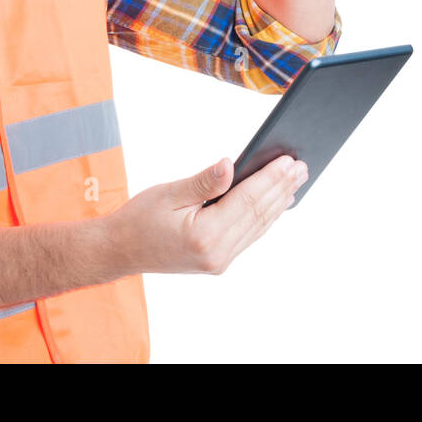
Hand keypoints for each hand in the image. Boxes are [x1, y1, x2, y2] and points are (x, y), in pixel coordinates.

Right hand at [107, 155, 308, 275]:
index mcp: (204, 236)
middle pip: (258, 214)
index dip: (269, 179)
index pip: (247, 202)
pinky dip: (265, 217)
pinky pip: (249, 235)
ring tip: (296, 181)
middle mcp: (217, 254)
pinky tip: (277, 203)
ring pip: (258, 226)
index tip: (288, 160)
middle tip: (301, 166)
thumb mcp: (168, 194)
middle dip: (281, 188)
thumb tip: (231, 164)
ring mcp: (219, 261)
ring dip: (278, 201)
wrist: (119, 251)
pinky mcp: (218, 261)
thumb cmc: (138, 219)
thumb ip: (203, 181)